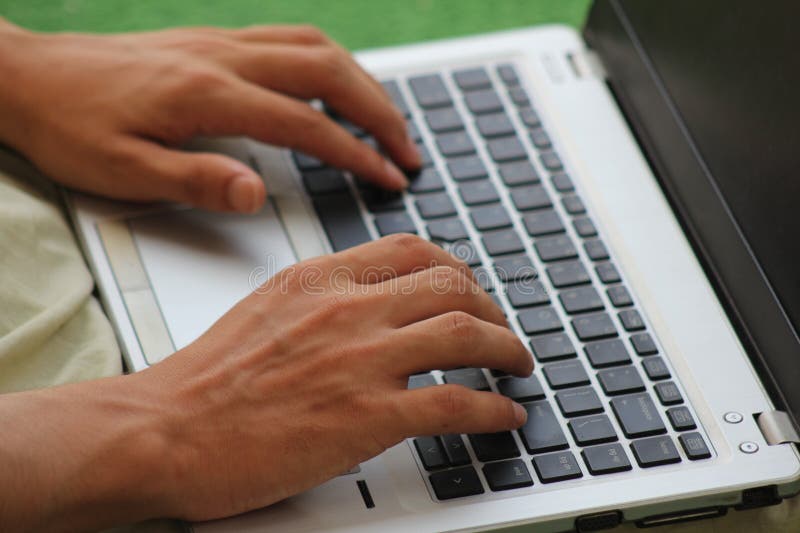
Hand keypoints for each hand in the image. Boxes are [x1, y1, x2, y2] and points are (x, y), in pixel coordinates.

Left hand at [0, 21, 418, 212]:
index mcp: (209, 95)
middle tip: (409, 150)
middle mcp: (224, 58)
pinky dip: (329, 61)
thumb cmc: (70, 125)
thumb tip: (258, 196)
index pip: (307, 125)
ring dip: (361, 81)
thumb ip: (197, 180)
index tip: (390, 178)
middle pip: (328, 72)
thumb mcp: (123, 170)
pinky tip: (334, 85)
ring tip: (387, 119)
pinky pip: (289, 38)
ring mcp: (220, 42)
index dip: (357, 153)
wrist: (26, 75)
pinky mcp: (212, 39)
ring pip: (315, 47)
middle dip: (379, 112)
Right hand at [138, 235, 531, 519]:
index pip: (410, 249)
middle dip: (493, 306)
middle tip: (503, 329)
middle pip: (451, 284)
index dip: (456, 266)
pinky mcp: (367, 415)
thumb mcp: (265, 311)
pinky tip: (505, 417)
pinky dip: (494, 409)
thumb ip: (321, 300)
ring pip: (466, 333)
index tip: (471, 286)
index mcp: (320, 278)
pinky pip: (456, 402)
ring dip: (507, 349)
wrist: (163, 430)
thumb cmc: (205, 381)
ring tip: (519, 365)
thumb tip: (368, 307)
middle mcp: (347, 308)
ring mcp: (360, 358)